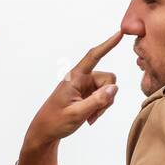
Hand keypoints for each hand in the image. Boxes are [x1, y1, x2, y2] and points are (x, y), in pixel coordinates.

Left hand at [19, 32, 122, 164]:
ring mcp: (85, 86)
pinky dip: (101, 107)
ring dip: (103, 104)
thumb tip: (114, 88)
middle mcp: (81, 78)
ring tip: (90, 117)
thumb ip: (97, 101)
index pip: (93, 56)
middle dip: (107, 96)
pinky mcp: (88, 94)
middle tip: (94, 113)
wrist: (45, 131)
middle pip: (108, 79)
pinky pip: (104, 97)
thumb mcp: (77, 114)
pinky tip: (90, 117)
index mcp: (75, 77)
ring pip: (108, 89)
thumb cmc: (56, 121)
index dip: (107, 45)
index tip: (120, 33)